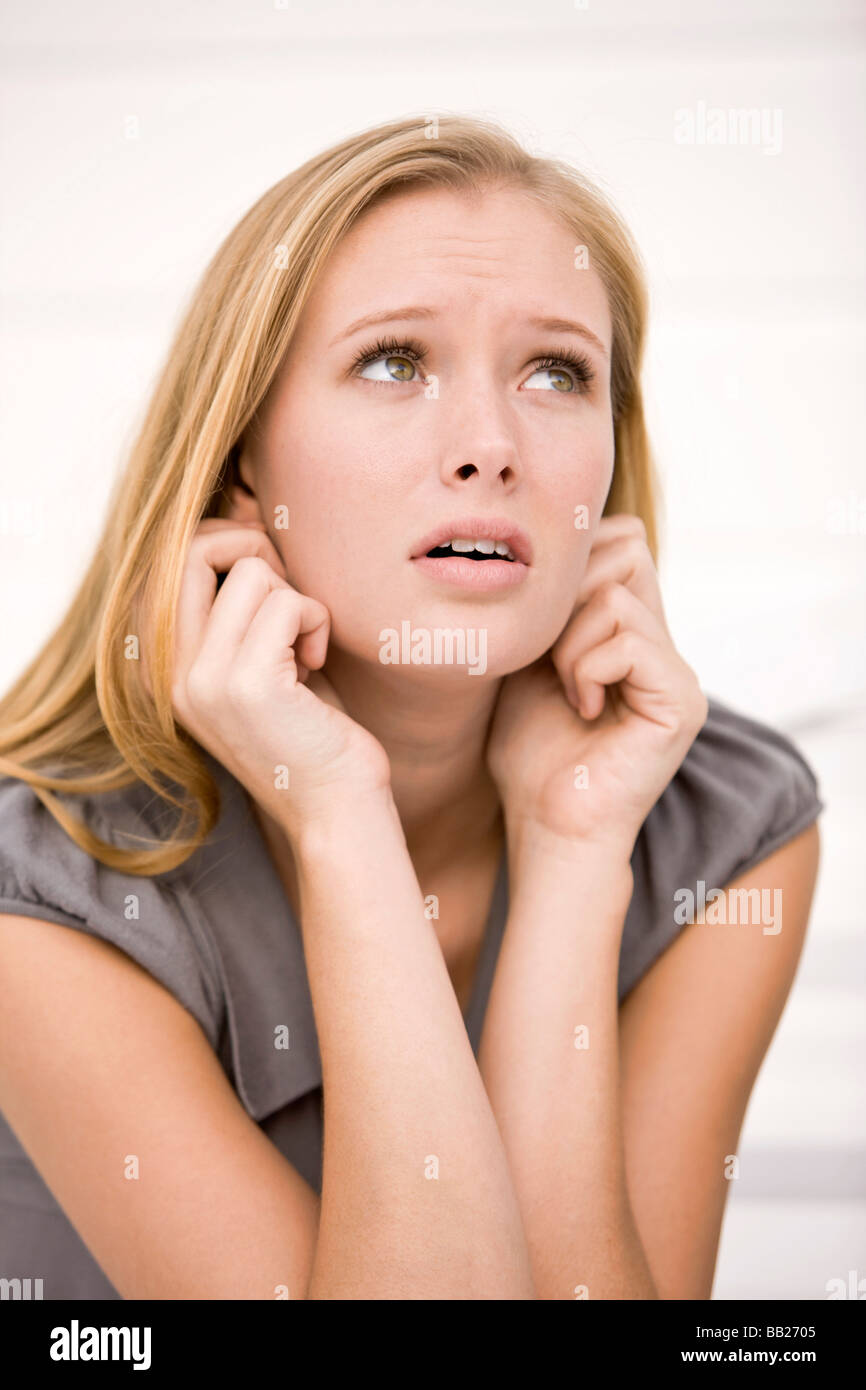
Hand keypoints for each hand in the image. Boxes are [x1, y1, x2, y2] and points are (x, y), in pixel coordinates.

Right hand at [137, 518, 391, 836]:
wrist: (335, 809)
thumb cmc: (309, 730)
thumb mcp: (257, 662)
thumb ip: (234, 607)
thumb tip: (243, 528)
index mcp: (162, 667)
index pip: (167, 560)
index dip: (226, 545)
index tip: (271, 581)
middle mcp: (169, 673)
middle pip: (193, 548)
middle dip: (256, 552)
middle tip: (291, 602)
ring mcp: (202, 679)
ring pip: (253, 572)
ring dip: (297, 601)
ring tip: (306, 651)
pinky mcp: (247, 684)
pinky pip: (288, 602)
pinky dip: (318, 621)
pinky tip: (318, 665)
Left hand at [485, 515, 707, 857]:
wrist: (547, 827)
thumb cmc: (529, 757)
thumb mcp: (524, 663)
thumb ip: (544, 609)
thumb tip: (538, 547)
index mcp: (631, 635)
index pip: (619, 541)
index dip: (571, 563)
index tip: (534, 625)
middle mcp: (662, 647)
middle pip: (627, 548)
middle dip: (566, 592)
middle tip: (545, 654)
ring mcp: (677, 673)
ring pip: (616, 595)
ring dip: (568, 641)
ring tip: (563, 689)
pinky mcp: (681, 701)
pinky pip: (629, 641)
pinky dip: (586, 668)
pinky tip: (582, 708)